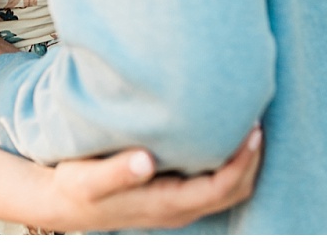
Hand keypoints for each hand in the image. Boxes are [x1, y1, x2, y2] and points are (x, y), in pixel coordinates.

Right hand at [41, 127, 262, 232]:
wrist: (66, 202)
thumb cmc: (77, 187)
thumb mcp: (87, 179)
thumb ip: (115, 172)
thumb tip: (144, 160)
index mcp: (164, 205)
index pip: (219, 188)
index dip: (242, 162)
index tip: (254, 130)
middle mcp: (178, 208)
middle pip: (234, 190)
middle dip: (252, 159)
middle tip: (260, 118)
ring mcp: (180, 203)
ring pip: (229, 189)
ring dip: (246, 160)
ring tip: (251, 121)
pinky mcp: (177, 193)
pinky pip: (217, 182)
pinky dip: (232, 161)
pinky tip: (229, 132)